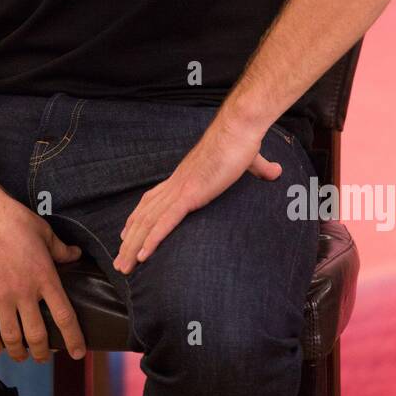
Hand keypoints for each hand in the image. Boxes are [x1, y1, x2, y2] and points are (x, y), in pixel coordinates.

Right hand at [0, 197, 87, 362]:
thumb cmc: (13, 219)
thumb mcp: (44, 231)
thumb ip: (61, 249)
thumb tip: (76, 254)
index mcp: (45, 277)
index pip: (64, 316)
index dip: (73, 339)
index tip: (78, 352)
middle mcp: (24, 292)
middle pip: (37, 335)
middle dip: (43, 352)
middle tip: (45, 357)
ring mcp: (0, 296)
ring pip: (12, 336)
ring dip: (18, 352)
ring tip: (21, 357)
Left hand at [113, 112, 282, 274]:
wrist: (240, 128)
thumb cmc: (242, 141)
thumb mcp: (249, 161)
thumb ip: (259, 168)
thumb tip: (276, 172)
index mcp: (184, 178)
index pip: (152, 201)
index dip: (137, 219)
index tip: (127, 235)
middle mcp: (176, 184)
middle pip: (144, 216)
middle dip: (129, 242)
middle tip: (119, 263)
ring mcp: (181, 189)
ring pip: (148, 223)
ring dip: (134, 247)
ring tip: (124, 267)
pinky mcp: (190, 194)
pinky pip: (165, 221)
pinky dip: (152, 239)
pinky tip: (142, 255)